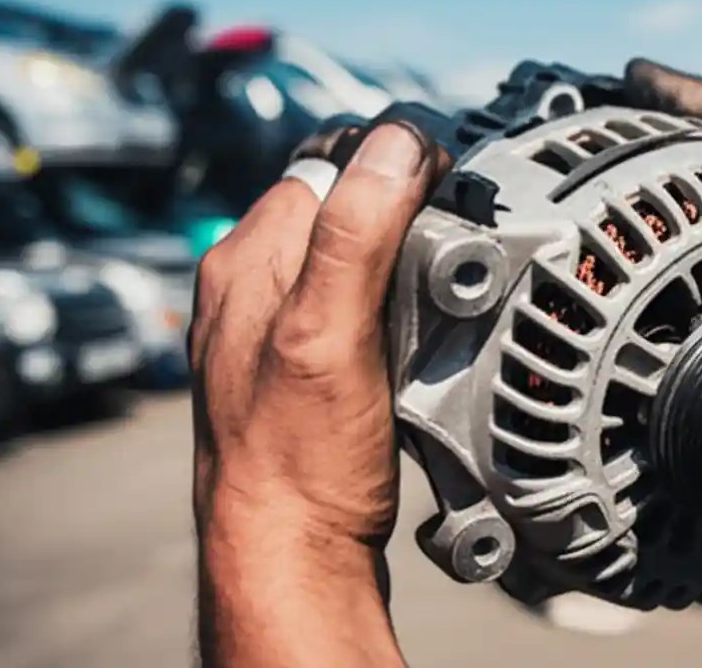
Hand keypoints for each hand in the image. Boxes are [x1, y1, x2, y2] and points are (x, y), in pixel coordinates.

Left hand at [190, 120, 446, 665]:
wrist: (289, 556)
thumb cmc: (298, 458)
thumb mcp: (328, 334)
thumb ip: (356, 235)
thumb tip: (396, 145)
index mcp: (248, 261)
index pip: (329, 168)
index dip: (392, 166)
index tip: (447, 183)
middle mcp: (254, 288)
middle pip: (342, 210)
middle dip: (402, 214)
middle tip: (453, 245)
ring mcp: (276, 330)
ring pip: (351, 259)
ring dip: (402, 264)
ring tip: (440, 294)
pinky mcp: (305, 369)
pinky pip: (355, 308)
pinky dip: (392, 309)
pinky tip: (414, 339)